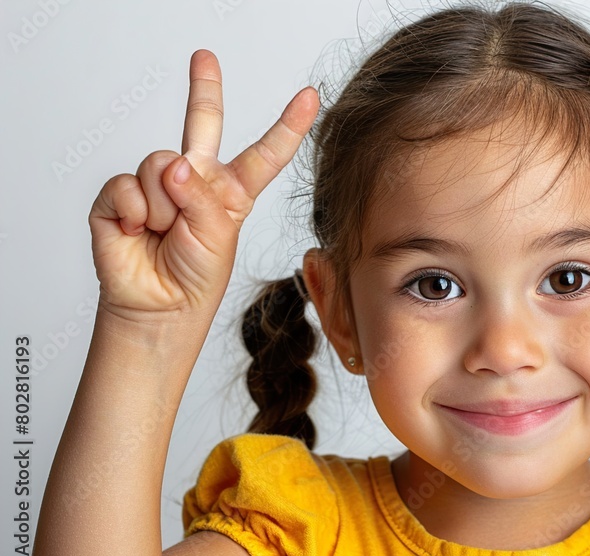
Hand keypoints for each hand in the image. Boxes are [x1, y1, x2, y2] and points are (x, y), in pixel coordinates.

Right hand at [89, 50, 319, 321]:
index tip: (310, 96)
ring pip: (160, 161)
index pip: (264, 153)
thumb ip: (202, 196)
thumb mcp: (218, 236)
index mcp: (230, 191)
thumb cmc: (197, 276)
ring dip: (164, 201)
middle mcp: (194, 180)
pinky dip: (136, 209)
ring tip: (163, 229)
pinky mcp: (120, 195)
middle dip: (203, 87)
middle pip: (201, 122)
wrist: (158, 307)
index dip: (287, 126)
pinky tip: (136, 229)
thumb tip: (172, 165)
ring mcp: (156, 185)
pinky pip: (128, 184)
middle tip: (204, 56)